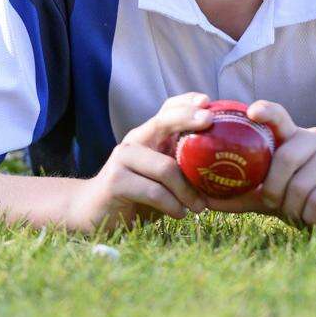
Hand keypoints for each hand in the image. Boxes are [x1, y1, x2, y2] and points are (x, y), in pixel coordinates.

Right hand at [69, 92, 213, 232]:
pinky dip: (172, 204)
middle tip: (210, 123)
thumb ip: (181, 166)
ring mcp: (122, 159)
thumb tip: (223, 167)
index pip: (167, 109)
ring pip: (165, 168)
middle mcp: (134, 141)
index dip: (187, 102)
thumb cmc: (136, 195)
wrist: (92, 213)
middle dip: (189, 119)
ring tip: (200, 207)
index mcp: (147, 137)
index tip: (207, 102)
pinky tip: (180, 214)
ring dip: (188, 191)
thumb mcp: (161, 178)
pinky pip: (154, 191)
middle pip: (163, 122)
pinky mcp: (115, 181)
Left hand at [207, 100, 315, 230]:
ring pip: (300, 184)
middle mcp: (315, 139)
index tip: (252, 112)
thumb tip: (203, 199)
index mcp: (294, 139)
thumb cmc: (308, 202)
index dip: (266, 111)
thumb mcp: (273, 198)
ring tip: (300, 214)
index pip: (279, 117)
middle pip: (283, 159)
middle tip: (276, 205)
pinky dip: (310, 216)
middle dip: (274, 190)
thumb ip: (243, 195)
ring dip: (294, 208)